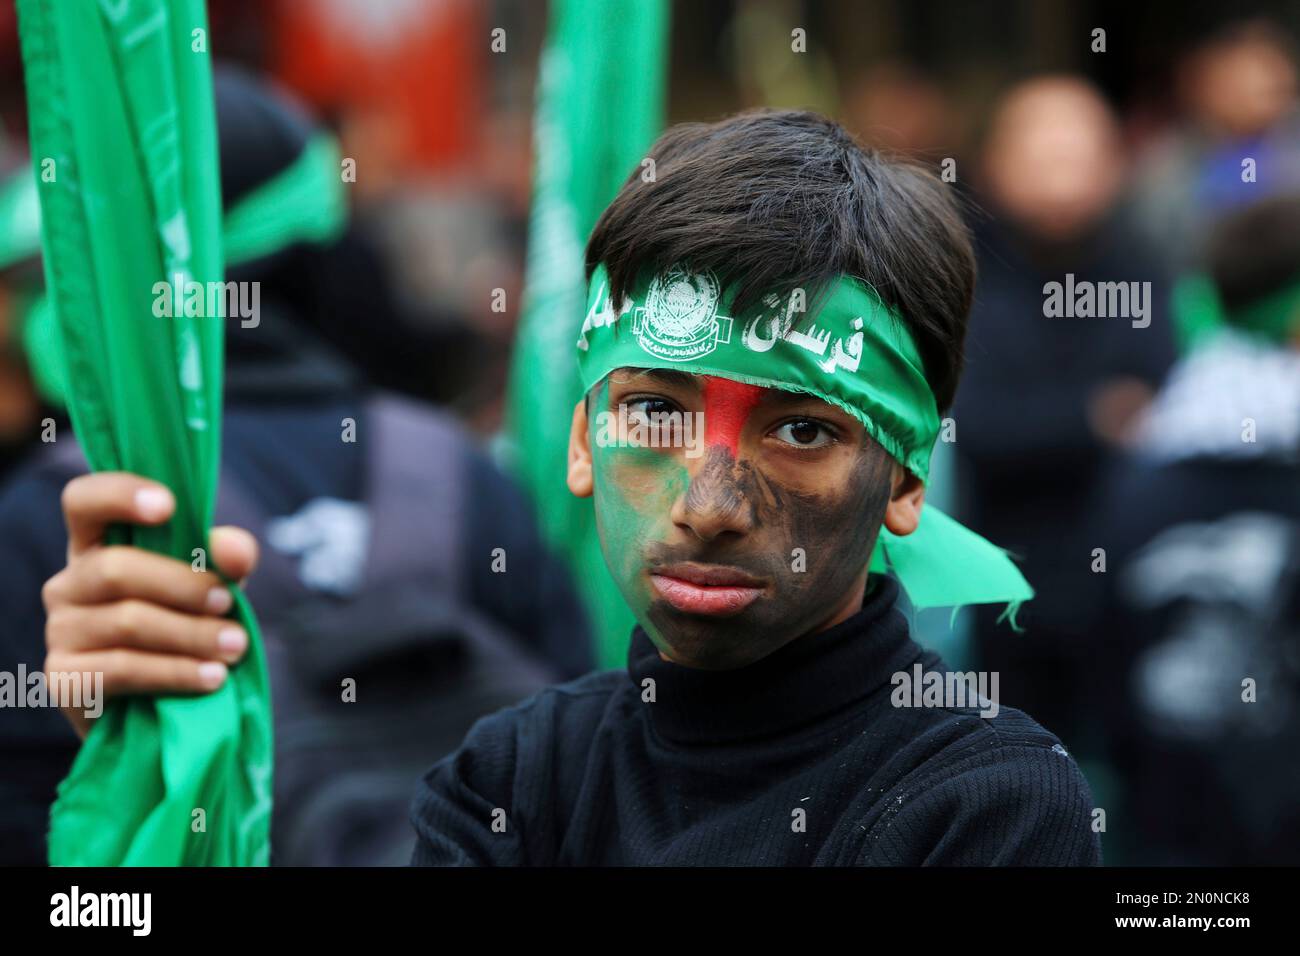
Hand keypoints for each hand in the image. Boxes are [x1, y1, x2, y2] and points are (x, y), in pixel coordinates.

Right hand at [42, 472, 258, 738]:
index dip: (119, 494)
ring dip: (191, 634)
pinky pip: (122, 669)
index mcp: (97, 545)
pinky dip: (176, 672)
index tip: (168, 505)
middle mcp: (68, 583)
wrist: (164, 706)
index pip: (84, 501)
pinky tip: (213, 678)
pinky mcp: (64, 680)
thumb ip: (225, 561)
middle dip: (183, 585)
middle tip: (228, 604)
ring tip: (235, 646)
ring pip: (127, 621)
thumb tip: (235, 550)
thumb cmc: (186, 626)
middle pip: (115, 568)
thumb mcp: (212, 586)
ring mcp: (60, 632)